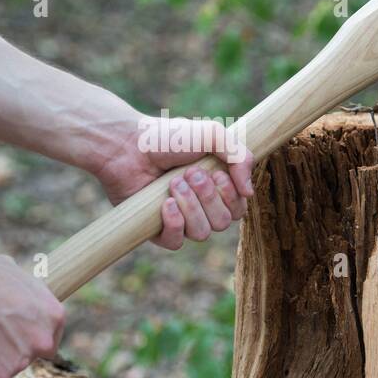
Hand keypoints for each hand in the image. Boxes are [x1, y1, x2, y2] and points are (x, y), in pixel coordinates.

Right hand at [0, 254, 64, 377]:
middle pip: (29, 359)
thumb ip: (24, 288)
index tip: (14, 338)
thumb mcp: (13, 271)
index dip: (30, 339)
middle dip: (12, 354)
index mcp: (54, 315)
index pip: (50, 340)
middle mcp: (43, 342)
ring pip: (6, 373)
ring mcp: (21, 363)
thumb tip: (19, 289)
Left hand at [94, 115, 255, 249]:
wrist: (128, 146)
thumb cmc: (168, 138)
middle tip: (188, 173)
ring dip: (190, 207)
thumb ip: (241, 156)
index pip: (240, 208)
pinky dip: (174, 223)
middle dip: (207, 197)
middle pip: (224, 222)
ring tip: (173, 183)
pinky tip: (164, 204)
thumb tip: (249, 193)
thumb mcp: (213, 135)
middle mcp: (202, 206)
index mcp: (217, 187)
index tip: (213, 172)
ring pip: (202, 234)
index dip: (229, 194)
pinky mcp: (158, 230)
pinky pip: (177, 243)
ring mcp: (181, 219)